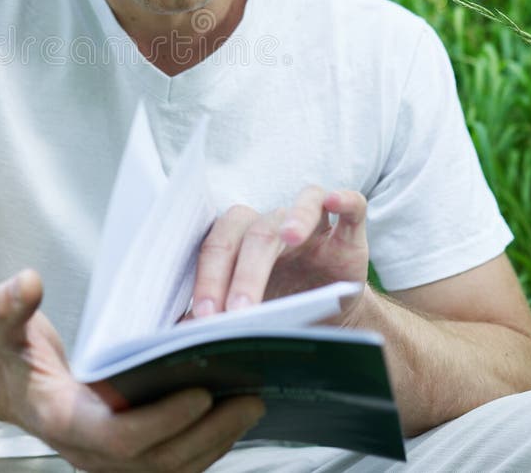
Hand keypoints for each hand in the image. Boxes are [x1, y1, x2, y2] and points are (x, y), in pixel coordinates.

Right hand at [0, 269, 264, 471]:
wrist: (5, 384)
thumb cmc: (10, 355)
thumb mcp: (2, 324)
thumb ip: (10, 304)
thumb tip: (29, 281)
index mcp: (64, 420)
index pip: (122, 437)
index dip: (164, 420)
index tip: (201, 391)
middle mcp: (88, 451)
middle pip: (158, 461)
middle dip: (208, 433)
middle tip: (249, 397)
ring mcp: (107, 459)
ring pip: (170, 469)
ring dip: (215, 441)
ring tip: (250, 404)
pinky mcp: (122, 455)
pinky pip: (169, 463)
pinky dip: (203, 445)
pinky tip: (228, 416)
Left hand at [191, 186, 368, 324]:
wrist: (329, 322)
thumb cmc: (279, 309)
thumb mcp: (248, 315)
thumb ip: (218, 315)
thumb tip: (180, 332)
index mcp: (240, 241)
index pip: (218, 246)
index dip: (209, 278)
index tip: (205, 316)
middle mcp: (273, 226)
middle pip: (255, 232)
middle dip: (243, 272)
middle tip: (237, 312)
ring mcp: (313, 226)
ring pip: (300, 207)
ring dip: (295, 218)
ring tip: (289, 238)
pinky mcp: (349, 234)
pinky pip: (350, 206)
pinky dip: (344, 199)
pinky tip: (336, 200)